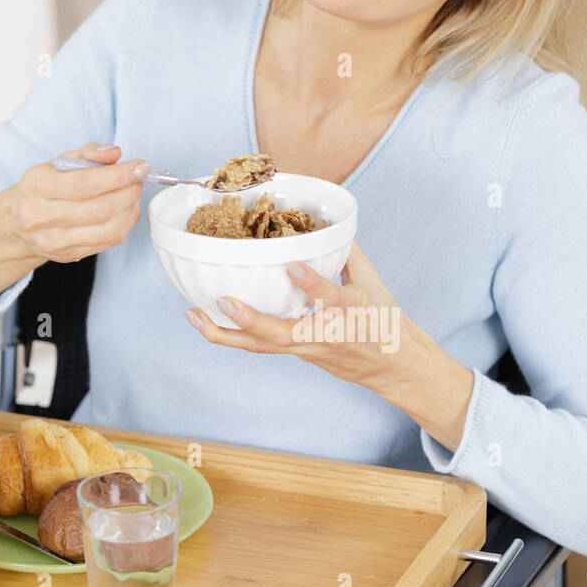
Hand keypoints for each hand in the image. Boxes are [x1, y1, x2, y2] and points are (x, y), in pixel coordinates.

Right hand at [9, 142, 149, 264]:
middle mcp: (40, 216)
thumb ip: (88, 154)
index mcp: (36, 186)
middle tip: (139, 180)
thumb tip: (115, 153)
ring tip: (133, 195)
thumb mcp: (58, 163)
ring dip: (130, 210)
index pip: (83, 183)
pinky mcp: (67, 255)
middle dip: (128, 193)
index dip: (118, 176)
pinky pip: (107, 243)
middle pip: (98, 210)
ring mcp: (52, 240)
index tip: (140, 167)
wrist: (18, 223)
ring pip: (107, 230)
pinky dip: (124, 225)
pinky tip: (126, 211)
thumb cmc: (44, 187)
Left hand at [183, 240, 417, 391]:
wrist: (393, 366)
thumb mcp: (373, 282)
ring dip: (226, 334)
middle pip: (282, 335)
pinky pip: (261, 347)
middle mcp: (326, 334)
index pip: (330, 298)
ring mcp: (308, 348)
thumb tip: (328, 220)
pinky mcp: (298, 354)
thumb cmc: (385, 321)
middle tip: (224, 301)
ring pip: (262, 347)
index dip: (310, 283)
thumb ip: (347, 252)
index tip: (292, 265)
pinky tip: (208, 323)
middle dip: (251, 320)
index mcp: (351, 312)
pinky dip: (233, 336)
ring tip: (194, 316)